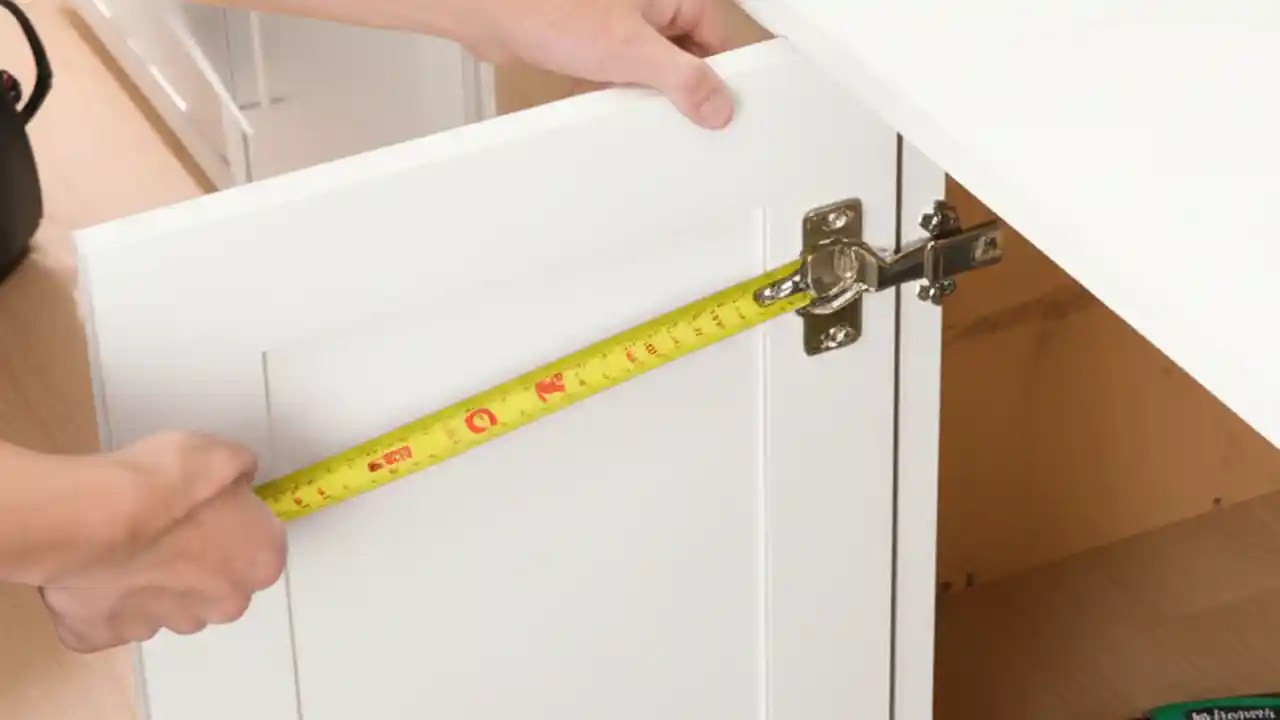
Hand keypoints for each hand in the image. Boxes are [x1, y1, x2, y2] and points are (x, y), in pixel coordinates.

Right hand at [37, 432, 285, 653]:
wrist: (93, 517)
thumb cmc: (168, 483)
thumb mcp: (222, 455)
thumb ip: (240, 475)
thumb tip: (239, 481)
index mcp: (260, 564)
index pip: (259, 550)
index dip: (234, 529)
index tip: (210, 513)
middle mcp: (223, 604)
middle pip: (218, 587)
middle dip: (198, 566)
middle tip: (166, 531)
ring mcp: (167, 626)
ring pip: (168, 606)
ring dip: (153, 584)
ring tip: (125, 548)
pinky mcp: (109, 635)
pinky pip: (112, 619)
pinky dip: (106, 600)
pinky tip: (93, 571)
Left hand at [445, 0, 735, 128]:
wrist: (490, 10)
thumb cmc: (548, 6)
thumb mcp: (630, 51)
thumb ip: (682, 79)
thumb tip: (717, 104)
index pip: (717, 37)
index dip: (720, 75)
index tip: (721, 107)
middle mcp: (647, 4)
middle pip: (686, 54)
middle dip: (680, 87)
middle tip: (678, 114)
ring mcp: (619, 22)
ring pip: (651, 66)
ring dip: (645, 91)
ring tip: (635, 102)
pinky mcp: (592, 41)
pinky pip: (620, 72)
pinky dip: (617, 90)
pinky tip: (608, 100)